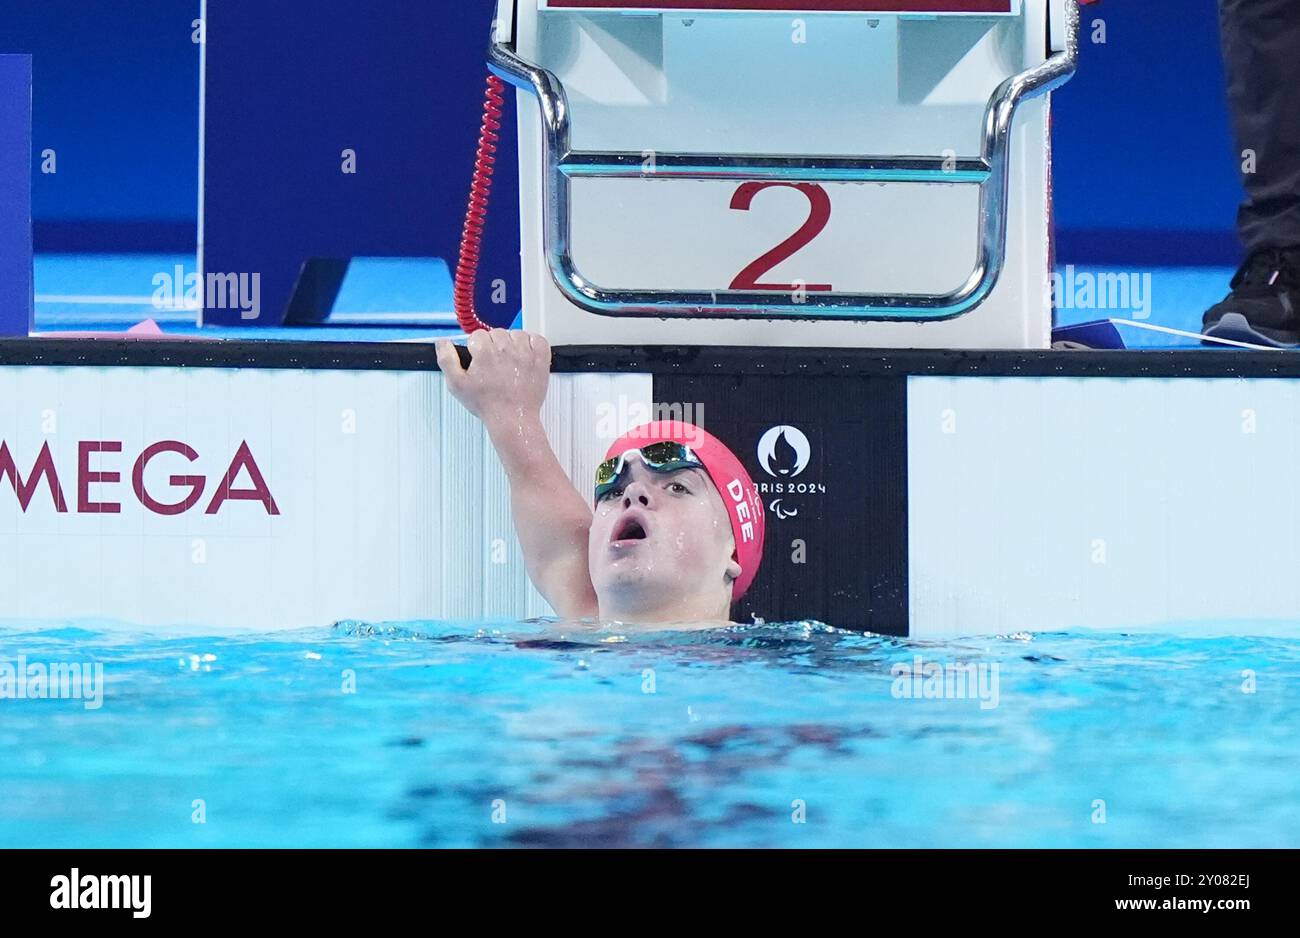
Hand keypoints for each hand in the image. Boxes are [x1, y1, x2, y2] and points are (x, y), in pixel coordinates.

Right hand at [436, 329, 551, 426]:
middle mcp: (506, 348)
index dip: (476, 348)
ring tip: (508, 362)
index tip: (479, 361)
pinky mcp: (540, 358)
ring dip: (512, 344)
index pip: (477, 335)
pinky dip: (531, 344)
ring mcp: (525, 352)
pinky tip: (524, 356)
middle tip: (493, 366)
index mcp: (485, 351)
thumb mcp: (457, 384)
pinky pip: (537, 339)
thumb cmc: (487, 404)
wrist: (512, 418)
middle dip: (493, 346)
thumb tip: (442, 342)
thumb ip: (446, 359)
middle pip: (496, 333)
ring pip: (516, 334)